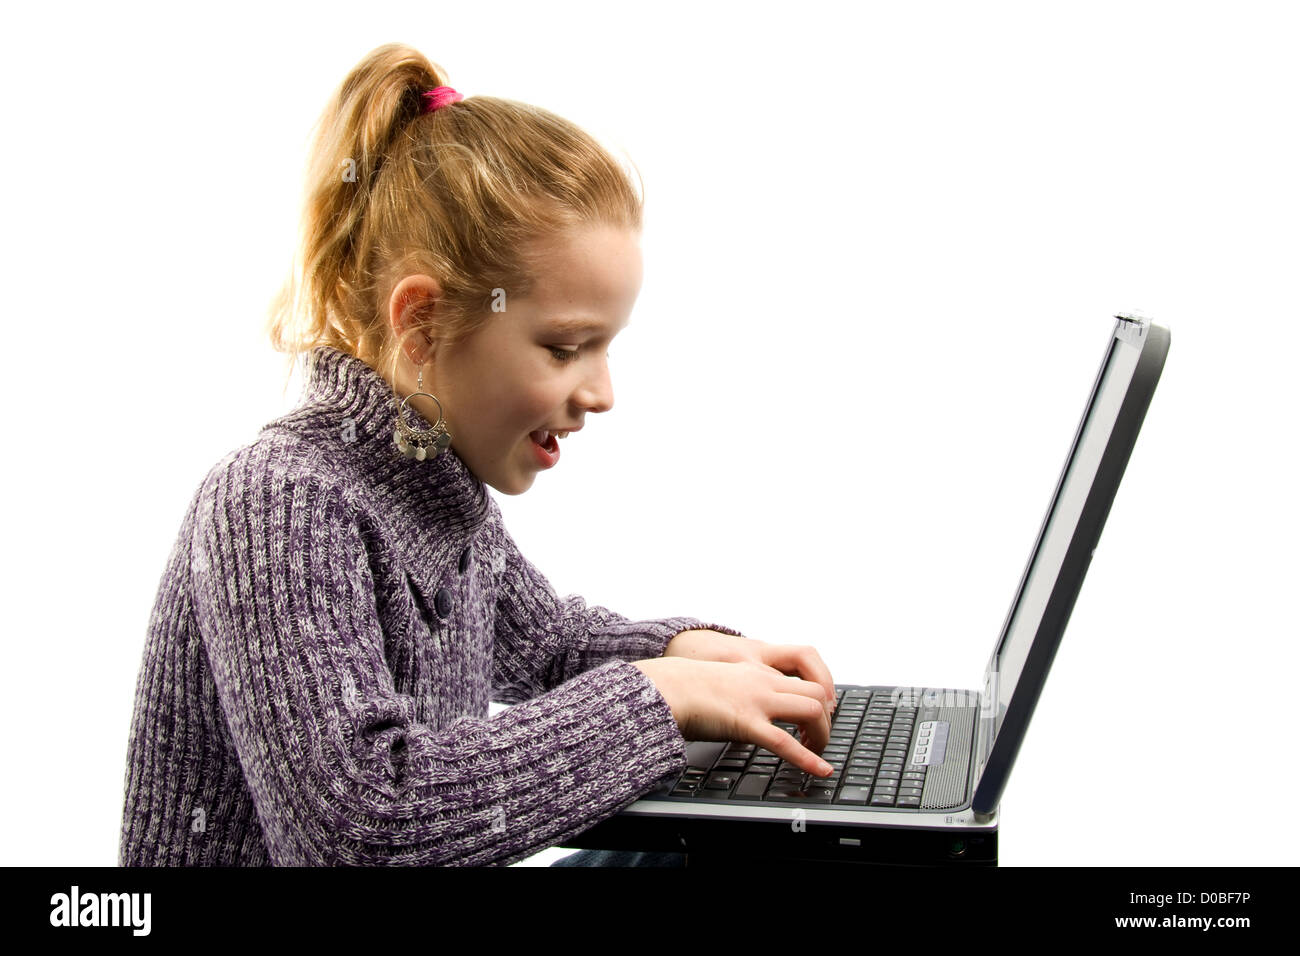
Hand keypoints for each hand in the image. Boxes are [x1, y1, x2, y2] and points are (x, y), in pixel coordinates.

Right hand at [632, 656, 835, 776]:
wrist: (664, 686)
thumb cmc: (684, 687)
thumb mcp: (722, 681)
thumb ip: (741, 692)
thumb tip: (746, 712)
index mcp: (757, 669)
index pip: (803, 678)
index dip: (819, 700)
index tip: (818, 717)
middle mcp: (763, 681)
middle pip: (816, 693)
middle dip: (826, 719)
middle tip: (818, 738)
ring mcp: (757, 700)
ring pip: (811, 710)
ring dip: (821, 735)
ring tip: (816, 753)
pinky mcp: (746, 722)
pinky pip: (785, 742)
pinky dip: (808, 758)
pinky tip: (820, 770)